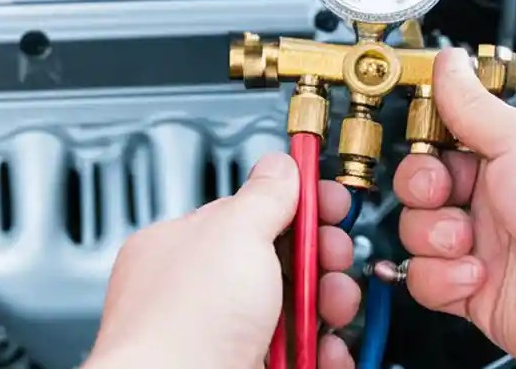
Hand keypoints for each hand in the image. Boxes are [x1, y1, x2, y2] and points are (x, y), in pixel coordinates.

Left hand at [87, 153, 359, 368]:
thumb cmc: (182, 324)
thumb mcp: (234, 233)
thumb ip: (264, 195)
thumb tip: (281, 165)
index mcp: (182, 248)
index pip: (248, 214)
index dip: (296, 206)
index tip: (329, 204)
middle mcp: (199, 296)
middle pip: (280, 264)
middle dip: (320, 258)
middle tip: (331, 258)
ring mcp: (224, 339)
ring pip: (296, 313)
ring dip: (329, 304)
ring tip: (333, 308)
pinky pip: (302, 355)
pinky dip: (324, 352)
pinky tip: (328, 349)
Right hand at [394, 49, 515, 368]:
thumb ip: (473, 105)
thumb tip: (450, 61)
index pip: (458, 131)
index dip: (433, 134)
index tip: (427, 136)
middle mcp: (512, 194)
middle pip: (429, 179)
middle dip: (423, 183)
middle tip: (441, 188)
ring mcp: (495, 244)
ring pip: (421, 228)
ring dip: (432, 232)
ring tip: (464, 237)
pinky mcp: (480, 290)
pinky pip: (428, 278)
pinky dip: (442, 277)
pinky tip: (475, 274)